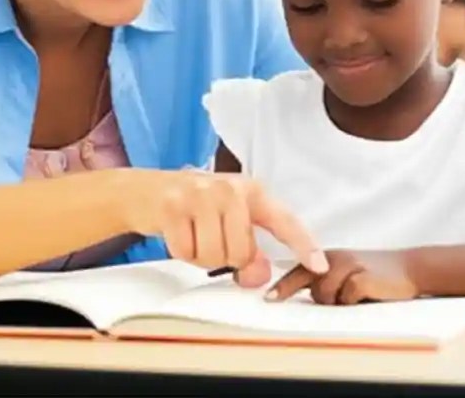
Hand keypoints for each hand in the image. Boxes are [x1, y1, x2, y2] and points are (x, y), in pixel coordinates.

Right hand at [119, 169, 326, 287]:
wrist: (144, 190)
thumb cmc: (193, 208)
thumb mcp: (227, 223)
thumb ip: (250, 249)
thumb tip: (257, 275)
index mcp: (251, 192)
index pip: (284, 220)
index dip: (303, 244)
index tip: (320, 266)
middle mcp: (229, 189)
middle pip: (241, 252)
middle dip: (225, 258)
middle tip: (210, 239)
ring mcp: (199, 195)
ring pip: (214, 256)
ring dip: (201, 256)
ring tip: (193, 235)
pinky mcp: (172, 206)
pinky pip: (185, 252)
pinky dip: (181, 252)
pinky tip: (177, 233)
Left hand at [266, 249, 419, 304]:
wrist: (410, 269)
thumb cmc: (373, 275)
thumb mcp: (344, 272)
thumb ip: (321, 280)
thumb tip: (293, 296)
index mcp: (327, 257)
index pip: (298, 271)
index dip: (283, 286)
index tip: (268, 300)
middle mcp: (335, 258)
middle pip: (309, 283)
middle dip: (312, 296)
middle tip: (315, 300)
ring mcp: (350, 266)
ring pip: (325, 293)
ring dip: (336, 303)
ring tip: (354, 298)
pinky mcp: (364, 278)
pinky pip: (347, 297)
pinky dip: (353, 302)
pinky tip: (366, 297)